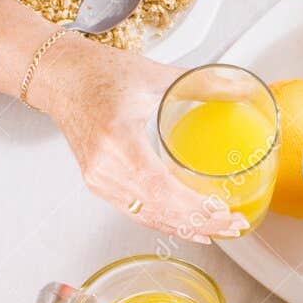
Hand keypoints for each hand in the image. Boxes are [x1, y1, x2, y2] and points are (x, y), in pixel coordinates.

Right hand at [37, 51, 246, 240]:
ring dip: (185, 228)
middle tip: (233, 224)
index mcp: (117, 139)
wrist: (61, 77)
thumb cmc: (98, 73)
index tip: (222, 211)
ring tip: (219, 230)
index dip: (193, 207)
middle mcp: (104, 166)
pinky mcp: (99, 184)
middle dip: (201, 223)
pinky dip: (165, 223)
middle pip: (158, 210)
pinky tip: (187, 228)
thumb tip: (240, 89)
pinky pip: (136, 213)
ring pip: (148, 217)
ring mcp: (99, 179)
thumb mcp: (154, 74)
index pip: (160, 188)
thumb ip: (201, 83)